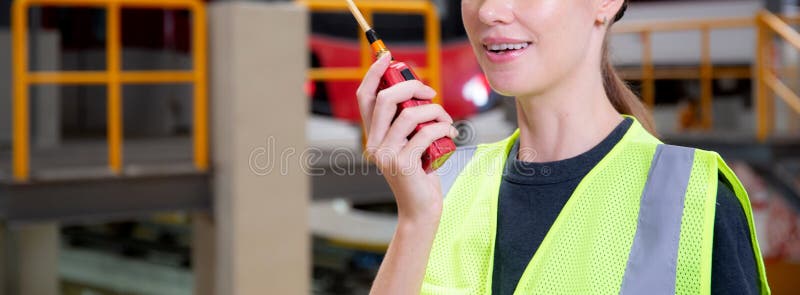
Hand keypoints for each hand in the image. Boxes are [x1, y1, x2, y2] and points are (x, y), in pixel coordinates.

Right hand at [356, 53, 457, 221]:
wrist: (421, 210)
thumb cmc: (420, 173)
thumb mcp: (411, 143)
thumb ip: (409, 121)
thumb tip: (420, 91)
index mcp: (373, 135)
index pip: (365, 96)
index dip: (374, 73)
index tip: (388, 57)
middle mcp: (373, 144)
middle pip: (386, 99)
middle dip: (411, 86)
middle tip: (430, 92)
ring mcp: (386, 155)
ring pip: (409, 116)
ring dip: (434, 111)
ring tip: (445, 119)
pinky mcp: (402, 165)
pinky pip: (424, 134)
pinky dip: (441, 127)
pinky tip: (450, 131)